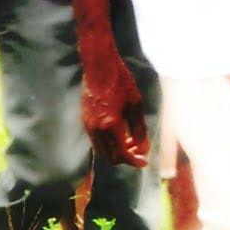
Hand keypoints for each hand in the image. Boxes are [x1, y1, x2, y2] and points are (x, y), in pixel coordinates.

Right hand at [77, 15, 148, 168]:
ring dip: (116, 152)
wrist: (99, 67)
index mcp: (110, 124)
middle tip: (139, 152)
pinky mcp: (85, 120)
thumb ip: (140, 129)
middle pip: (110, 157)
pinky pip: (97, 141)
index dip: (134, 161)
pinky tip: (121, 135)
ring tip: (132, 143)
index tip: (144, 163)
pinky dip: (109, 143)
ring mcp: (88, 125)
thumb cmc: (121, 82)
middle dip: (126, 158)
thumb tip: (143, 148)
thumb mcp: (136, 105)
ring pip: (102, 150)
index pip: (122, 154)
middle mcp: (96, 128)